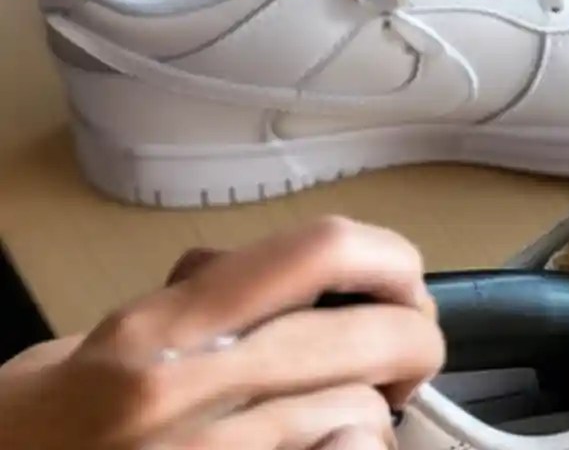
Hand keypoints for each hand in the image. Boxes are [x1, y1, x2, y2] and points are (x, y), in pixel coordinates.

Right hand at [0, 216, 442, 448]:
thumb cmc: (30, 435)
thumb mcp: (91, 348)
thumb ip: (184, 306)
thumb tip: (248, 270)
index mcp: (158, 327)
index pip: (318, 252)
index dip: (390, 260)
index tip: (402, 284)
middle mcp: (181, 384)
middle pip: (369, 334)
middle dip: (415, 342)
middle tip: (410, 359)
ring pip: (358, 408)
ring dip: (374, 413)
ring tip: (354, 419)